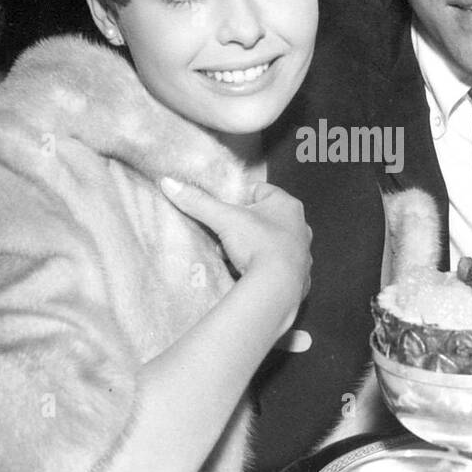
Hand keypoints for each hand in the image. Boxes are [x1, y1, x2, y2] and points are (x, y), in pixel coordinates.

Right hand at [160, 175, 311, 308]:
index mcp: (288, 205)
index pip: (260, 191)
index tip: (223, 212)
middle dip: (240, 229)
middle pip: (262, 219)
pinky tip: (247, 275)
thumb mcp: (223, 219)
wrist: (277, 288)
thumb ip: (197, 201)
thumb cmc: (257, 244)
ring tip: (233, 259)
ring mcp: (302, 253)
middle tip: (224, 238)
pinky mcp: (299, 277)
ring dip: (249, 250)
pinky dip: (261, 269)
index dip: (238, 199)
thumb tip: (169, 183)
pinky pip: (275, 268)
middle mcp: (300, 227)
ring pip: (269, 244)